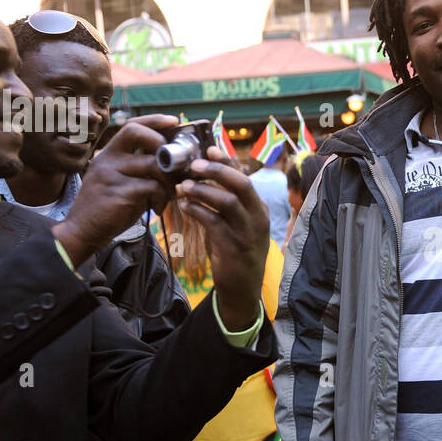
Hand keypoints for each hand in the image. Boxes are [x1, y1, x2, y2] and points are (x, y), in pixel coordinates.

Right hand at [53, 114, 178, 266]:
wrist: (82, 232)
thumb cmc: (108, 208)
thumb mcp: (120, 182)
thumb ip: (139, 170)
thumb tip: (174, 165)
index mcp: (107, 154)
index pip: (131, 126)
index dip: (154, 121)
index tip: (173, 121)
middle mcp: (107, 159)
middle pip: (138, 134)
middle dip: (162, 144)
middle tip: (173, 166)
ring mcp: (111, 174)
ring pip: (153, 165)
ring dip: (168, 182)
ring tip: (166, 197)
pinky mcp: (119, 192)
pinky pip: (152, 187)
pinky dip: (162, 199)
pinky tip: (156, 209)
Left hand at [174, 146, 268, 330]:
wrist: (242, 290)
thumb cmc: (236, 254)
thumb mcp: (236, 226)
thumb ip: (225, 204)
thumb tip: (203, 179)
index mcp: (259, 209)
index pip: (245, 177)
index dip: (227, 162)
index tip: (208, 149)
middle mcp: (258, 218)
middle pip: (241, 184)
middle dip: (216, 171)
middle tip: (193, 164)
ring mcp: (248, 233)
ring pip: (227, 201)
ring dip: (202, 191)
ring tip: (182, 187)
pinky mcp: (233, 247)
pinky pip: (213, 222)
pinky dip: (196, 211)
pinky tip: (183, 206)